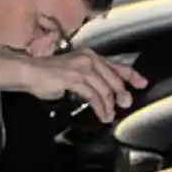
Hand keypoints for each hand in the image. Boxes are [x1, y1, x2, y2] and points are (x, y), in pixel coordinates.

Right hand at [21, 48, 147, 122]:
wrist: (29, 72)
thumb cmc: (48, 74)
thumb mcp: (73, 73)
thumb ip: (90, 80)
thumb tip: (103, 93)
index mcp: (89, 55)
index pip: (115, 64)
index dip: (131, 74)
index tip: (141, 83)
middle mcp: (88, 58)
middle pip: (113, 78)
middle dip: (121, 93)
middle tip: (125, 104)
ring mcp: (81, 68)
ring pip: (104, 88)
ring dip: (108, 105)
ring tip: (109, 115)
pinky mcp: (73, 78)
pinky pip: (92, 95)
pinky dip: (99, 107)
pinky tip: (101, 114)